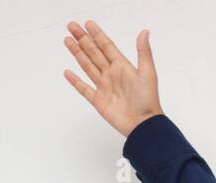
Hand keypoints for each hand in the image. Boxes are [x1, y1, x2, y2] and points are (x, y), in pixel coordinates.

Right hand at [62, 20, 162, 136]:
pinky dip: (75, 81)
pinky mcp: (99, 101)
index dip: (97, 34)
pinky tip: (68, 72)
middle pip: (94, 53)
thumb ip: (144, 52)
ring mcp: (104, 87)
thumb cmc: (148, 100)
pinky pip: (84, 89)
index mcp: (122, 67)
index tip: (87, 23)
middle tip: (72, 26)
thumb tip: (144, 32)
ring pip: (87, 66)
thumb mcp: (148, 73)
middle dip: (83, 39)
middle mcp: (112, 75)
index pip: (107, 46)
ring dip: (78, 53)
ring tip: (68, 41)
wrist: (144, 125)